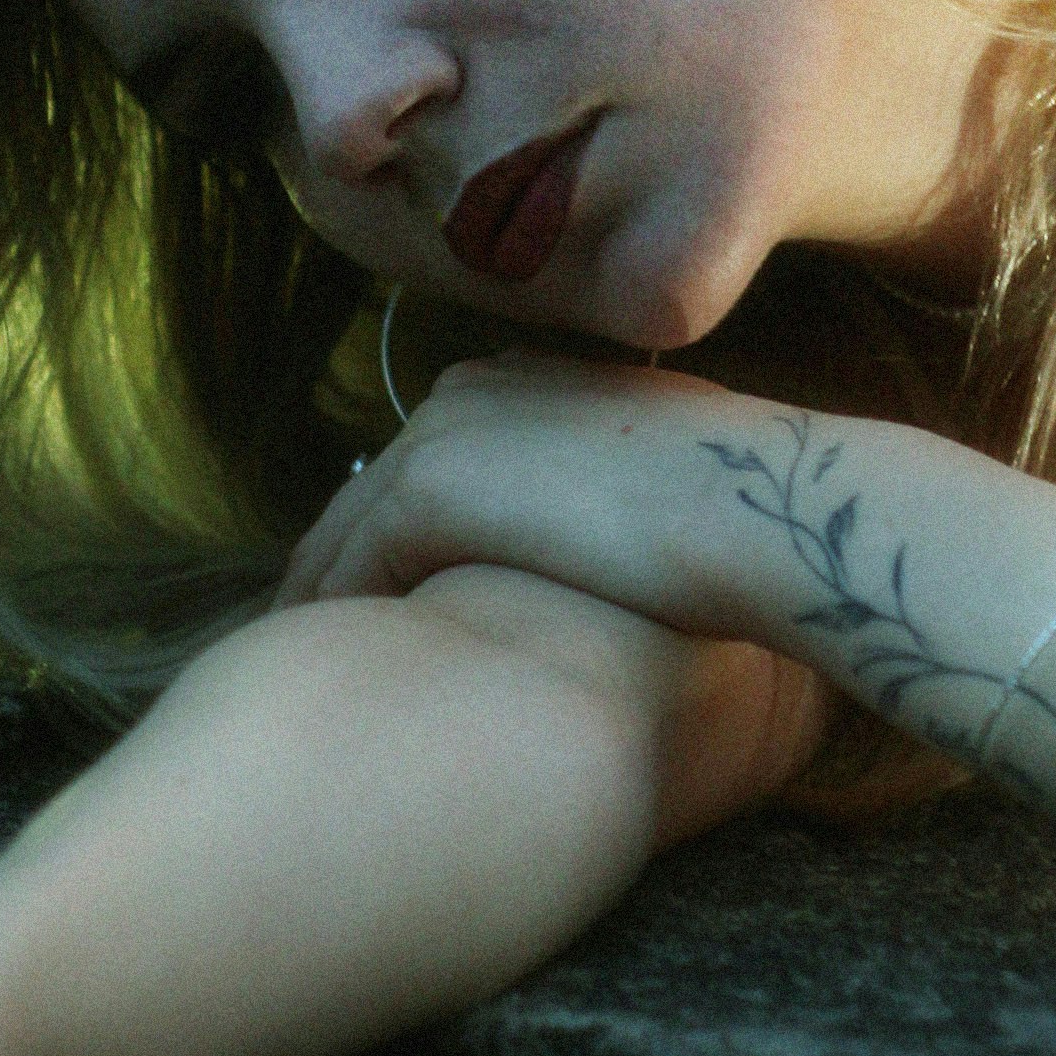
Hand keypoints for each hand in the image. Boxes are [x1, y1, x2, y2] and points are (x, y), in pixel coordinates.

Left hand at [278, 352, 761, 638]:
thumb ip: (606, 490)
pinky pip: (349, 568)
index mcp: (521, 382)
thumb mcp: (660, 473)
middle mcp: (466, 391)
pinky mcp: (425, 490)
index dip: (395, 532)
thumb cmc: (739, 503)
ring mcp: (440, 436)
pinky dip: (333, 618)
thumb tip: (608, 543)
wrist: (755, 508)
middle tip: (309, 638)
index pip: (431, 463)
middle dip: (338, 565)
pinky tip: (331, 673)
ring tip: (300, 668)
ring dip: (318, 597)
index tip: (378, 594)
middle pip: (371, 493)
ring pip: (345, 532)